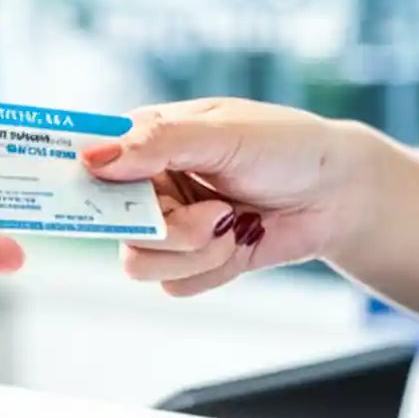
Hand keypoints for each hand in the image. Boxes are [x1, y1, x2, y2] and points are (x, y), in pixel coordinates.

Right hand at [82, 98, 376, 295]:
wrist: (336, 193)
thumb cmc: (286, 145)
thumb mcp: (224, 132)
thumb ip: (160, 142)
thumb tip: (95, 156)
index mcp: (147, 139)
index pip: (88, 161)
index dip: (82, 182)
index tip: (96, 195)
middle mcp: (149, 184)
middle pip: (111, 225)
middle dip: (167, 228)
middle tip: (214, 212)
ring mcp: (169, 224)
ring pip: (139, 262)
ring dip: (192, 251)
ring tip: (232, 223)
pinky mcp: (193, 261)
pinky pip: (173, 285)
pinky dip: (211, 269)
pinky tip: (241, 241)